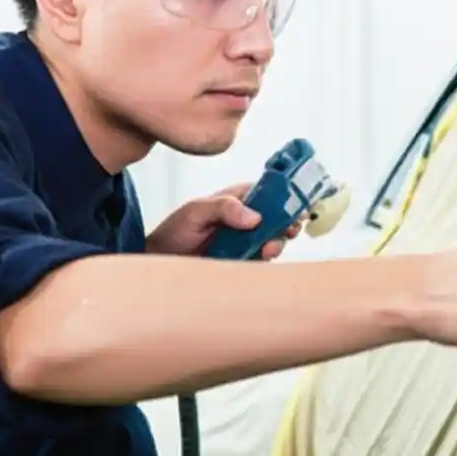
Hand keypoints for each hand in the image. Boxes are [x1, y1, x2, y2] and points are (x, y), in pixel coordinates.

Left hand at [145, 183, 303, 259]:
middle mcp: (245, 219)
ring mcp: (246, 241)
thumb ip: (223, 207)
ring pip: (274, 240)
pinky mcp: (244, 262)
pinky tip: (259, 259)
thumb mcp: (196, 211)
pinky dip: (266, 261)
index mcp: (237, 199)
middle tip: (288, 230)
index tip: (296, 207)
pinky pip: (263, 261)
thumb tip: (254, 216)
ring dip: (276, 244)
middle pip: (278, 218)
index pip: (269, 193)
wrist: (160, 262)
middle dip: (287, 223)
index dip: (286, 198)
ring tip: (268, 248)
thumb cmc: (175, 232)